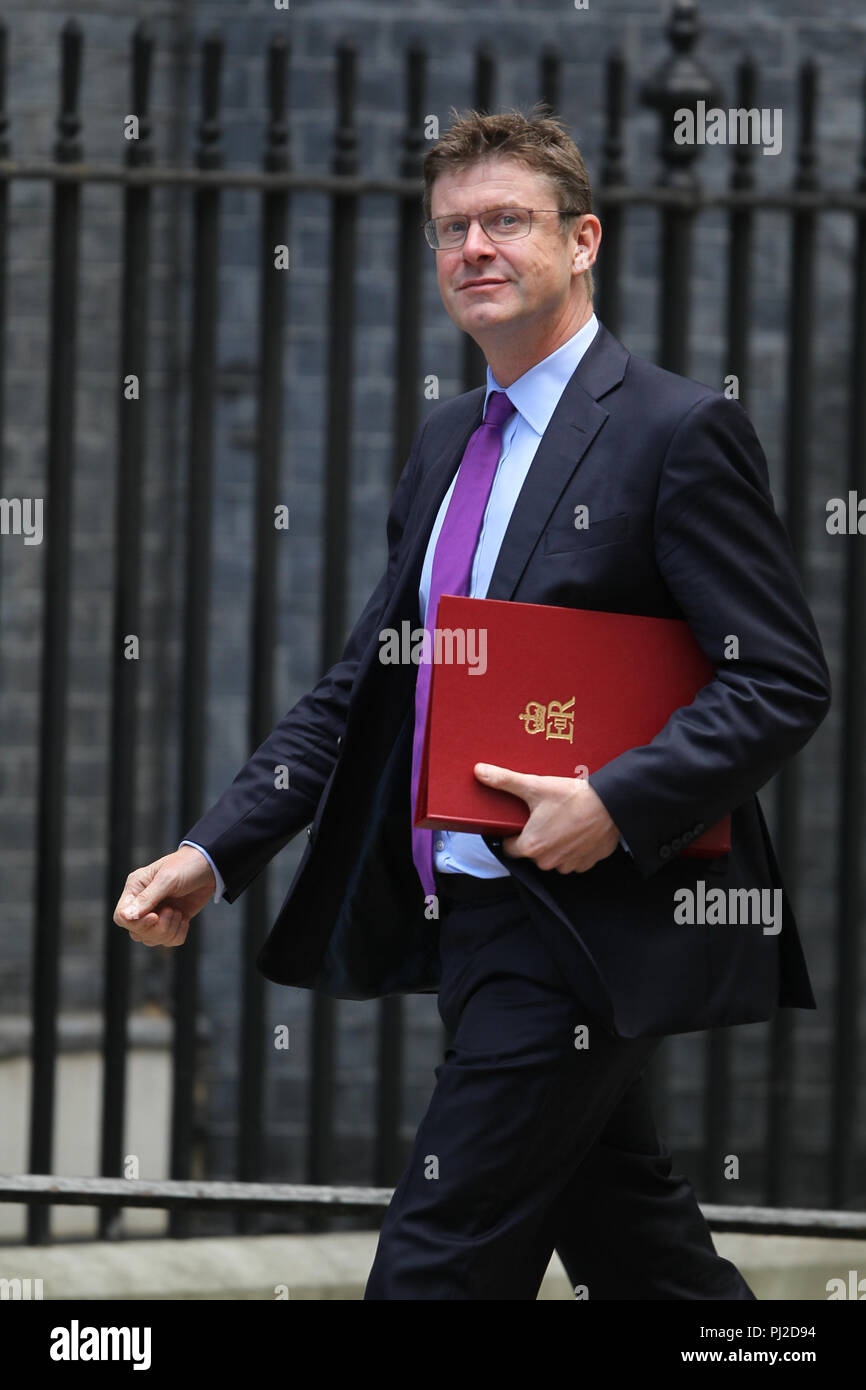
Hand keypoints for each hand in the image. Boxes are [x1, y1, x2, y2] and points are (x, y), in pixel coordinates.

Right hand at [113, 846, 216, 947]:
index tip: (155, 916)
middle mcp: (142, 904)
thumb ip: (147, 898)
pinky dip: (178, 934)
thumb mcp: (167, 879)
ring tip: (178, 912)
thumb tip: (126, 917)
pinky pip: (168, 941)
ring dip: (168, 930)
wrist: (210, 867)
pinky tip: (185, 919)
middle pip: (136, 932)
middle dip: (156, 928)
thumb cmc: (186, 866)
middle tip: (172, 911)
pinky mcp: (171, 921)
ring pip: (151, 939)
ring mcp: (157, 914)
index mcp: (135, 889)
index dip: (136, 923)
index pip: (121, 916)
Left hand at [474, 763, 619, 873]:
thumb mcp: (535, 786)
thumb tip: (478, 771)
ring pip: (552, 858)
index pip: (509, 848)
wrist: (611, 804)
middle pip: (531, 853)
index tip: (521, 820)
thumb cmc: (572, 796)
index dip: (512, 833)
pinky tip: (576, 831)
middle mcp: (547, 861)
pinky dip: (572, 849)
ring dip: (554, 845)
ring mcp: (568, 865)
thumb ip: (504, 781)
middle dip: (535, 837)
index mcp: (530, 846)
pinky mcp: (586, 864)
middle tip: (545, 816)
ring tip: (562, 822)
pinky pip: (572, 860)